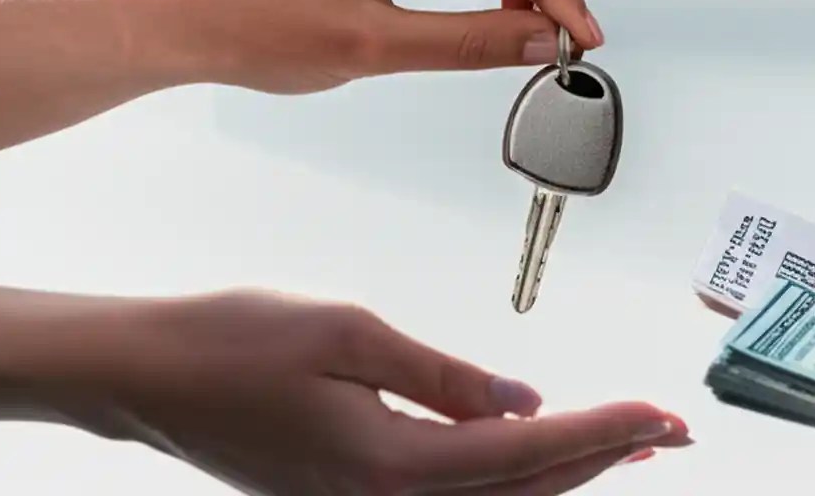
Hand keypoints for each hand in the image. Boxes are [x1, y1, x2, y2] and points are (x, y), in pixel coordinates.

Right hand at [0, 286, 689, 494]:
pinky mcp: (349, 490)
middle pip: (523, 489)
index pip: (528, 450)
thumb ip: (442, 376)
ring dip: (565, 470)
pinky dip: (510, 471)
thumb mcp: (345, 334)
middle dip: (605, 457)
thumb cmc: (229, 345)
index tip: (663, 414)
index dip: (605, 430)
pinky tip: (531, 448)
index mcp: (390, 465)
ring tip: (624, 443)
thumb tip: (522, 401)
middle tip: (670, 430)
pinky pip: (454, 491)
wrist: (144, 375)